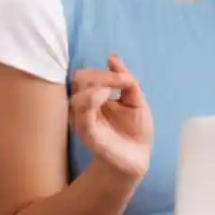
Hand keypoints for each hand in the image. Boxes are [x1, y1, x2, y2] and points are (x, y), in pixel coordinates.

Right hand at [69, 55, 153, 180]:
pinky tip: (105, 97)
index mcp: (92, 98)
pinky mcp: (89, 137)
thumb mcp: (135, 99)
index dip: (103, 72)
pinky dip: (91, 103)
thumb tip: (112, 57)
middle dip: (100, 76)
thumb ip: (125, 80)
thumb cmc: (134, 129)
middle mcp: (83, 109)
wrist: (138, 157)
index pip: (86, 76)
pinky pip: (82, 118)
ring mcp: (84, 123)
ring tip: (112, 91)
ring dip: (96, 88)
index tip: (125, 78)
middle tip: (122, 82)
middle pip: (79, 81)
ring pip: (76, 99)